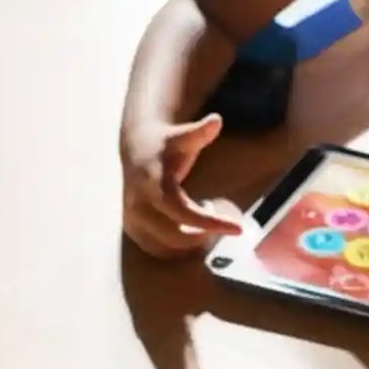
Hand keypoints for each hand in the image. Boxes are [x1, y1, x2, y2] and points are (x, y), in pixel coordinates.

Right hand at [121, 114, 241, 257]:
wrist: (135, 146)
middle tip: (222, 221)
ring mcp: (131, 217)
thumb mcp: (183, 136)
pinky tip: (192, 230)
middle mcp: (138, 203)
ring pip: (164, 246)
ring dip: (190, 242)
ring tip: (205, 219)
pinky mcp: (131, 226)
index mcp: (152, 182)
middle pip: (174, 234)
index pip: (182, 211)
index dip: (208, 222)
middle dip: (202, 234)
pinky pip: (155, 248)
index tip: (237, 228)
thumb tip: (217, 120)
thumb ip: (200, 132)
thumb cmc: (166, 142)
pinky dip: (177, 247)